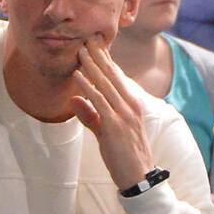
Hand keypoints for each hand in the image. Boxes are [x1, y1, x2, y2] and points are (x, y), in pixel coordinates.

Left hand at [71, 37, 155, 191]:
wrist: (138, 175)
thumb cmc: (125, 155)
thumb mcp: (106, 131)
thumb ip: (91, 115)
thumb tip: (74, 99)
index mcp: (132, 104)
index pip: (117, 76)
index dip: (106, 59)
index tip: (95, 44)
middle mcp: (130, 105)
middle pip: (112, 75)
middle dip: (99, 55)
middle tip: (88, 37)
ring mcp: (124, 114)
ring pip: (105, 84)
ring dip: (91, 66)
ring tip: (80, 50)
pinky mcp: (114, 125)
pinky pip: (99, 102)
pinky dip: (87, 87)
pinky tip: (78, 76)